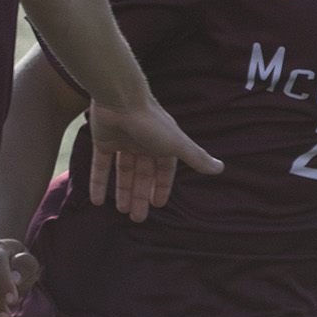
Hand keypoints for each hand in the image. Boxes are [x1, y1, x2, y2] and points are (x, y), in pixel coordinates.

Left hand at [86, 99, 222, 221]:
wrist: (118, 98)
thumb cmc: (151, 122)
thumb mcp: (176, 144)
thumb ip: (196, 158)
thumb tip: (221, 168)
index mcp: (161, 143)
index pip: (163, 170)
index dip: (161, 186)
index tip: (158, 204)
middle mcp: (142, 143)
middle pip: (142, 174)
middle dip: (140, 195)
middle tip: (137, 218)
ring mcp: (122, 141)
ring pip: (123, 171)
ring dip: (122, 191)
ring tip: (121, 211)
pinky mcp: (102, 140)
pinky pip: (100, 165)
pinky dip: (98, 182)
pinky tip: (94, 200)